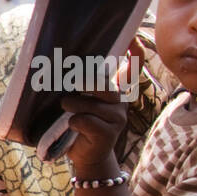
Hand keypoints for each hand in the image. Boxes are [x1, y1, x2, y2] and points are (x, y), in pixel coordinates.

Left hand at [59, 48, 132, 176]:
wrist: (86, 157)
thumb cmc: (79, 124)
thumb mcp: (79, 102)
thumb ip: (79, 87)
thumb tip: (62, 68)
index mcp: (114, 90)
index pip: (133, 68)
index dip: (135, 53)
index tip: (133, 38)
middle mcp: (120, 101)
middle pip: (103, 83)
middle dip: (81, 83)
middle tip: (67, 89)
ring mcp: (118, 117)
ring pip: (91, 103)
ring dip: (71, 105)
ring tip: (65, 109)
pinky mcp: (109, 133)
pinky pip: (85, 120)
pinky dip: (73, 122)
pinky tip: (72, 127)